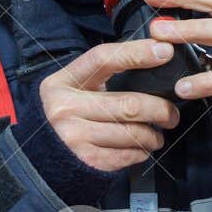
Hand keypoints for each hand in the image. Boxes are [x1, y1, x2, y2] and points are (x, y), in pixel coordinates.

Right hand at [39, 37, 180, 171]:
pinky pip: (126, 155)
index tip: (165, 51)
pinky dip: (140, 152)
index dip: (136, 53)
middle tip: (171, 114)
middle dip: (160, 109)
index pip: (103, 59)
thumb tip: (153, 58)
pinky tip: (140, 148)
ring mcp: (74, 136)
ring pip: (133, 133)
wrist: (40, 153)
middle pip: (129, 104)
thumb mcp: (74, 87)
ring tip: (157, 135)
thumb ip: (104, 75)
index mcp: (63, 82)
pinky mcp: (85, 160)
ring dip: (154, 136)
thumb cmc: (67, 113)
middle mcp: (65, 107)